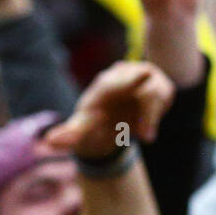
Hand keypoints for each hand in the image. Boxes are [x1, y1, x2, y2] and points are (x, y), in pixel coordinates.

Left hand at [45, 61, 175, 159]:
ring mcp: (144, 74)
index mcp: (104, 84)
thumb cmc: (92, 123)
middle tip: (146, 137)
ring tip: (141, 132)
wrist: (109, 119)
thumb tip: (49, 141)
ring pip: (159, 95)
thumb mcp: (81, 130)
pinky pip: (166, 98)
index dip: (133, 80)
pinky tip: (145, 118)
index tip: (146, 74)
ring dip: (152, 117)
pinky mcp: (160, 82)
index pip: (120, 82)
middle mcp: (125, 73)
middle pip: (146, 91)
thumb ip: (69, 135)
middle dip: (149, 115)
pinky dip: (157, 114)